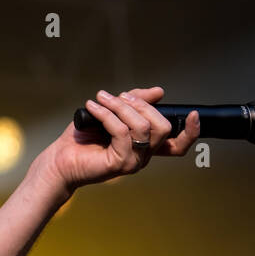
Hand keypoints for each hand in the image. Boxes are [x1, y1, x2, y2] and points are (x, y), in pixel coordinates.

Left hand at [42, 86, 199, 194]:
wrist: (60, 159)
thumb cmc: (84, 137)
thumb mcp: (111, 112)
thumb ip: (135, 102)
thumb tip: (158, 91)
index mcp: (146, 146)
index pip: (179, 145)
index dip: (191, 132)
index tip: (194, 113)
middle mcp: (144, 156)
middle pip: (161, 127)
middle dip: (141, 105)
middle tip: (118, 97)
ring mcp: (133, 162)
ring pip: (142, 127)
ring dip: (121, 107)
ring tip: (101, 99)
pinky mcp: (119, 163)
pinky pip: (121, 132)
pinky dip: (107, 114)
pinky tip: (93, 106)